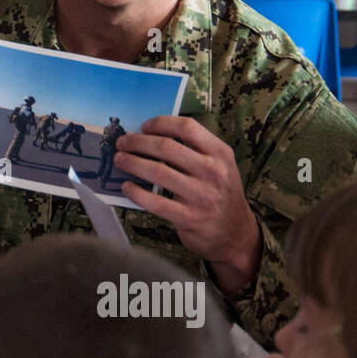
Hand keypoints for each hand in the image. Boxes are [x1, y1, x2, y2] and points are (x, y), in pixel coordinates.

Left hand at [113, 116, 259, 292]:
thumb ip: (196, 150)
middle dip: (138, 142)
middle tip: (122, 143)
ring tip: (119, 160)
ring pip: (157, 172)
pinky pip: (155, 201)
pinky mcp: (189, 217)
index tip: (144, 126)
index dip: (161, 123)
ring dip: (132, 163)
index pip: (187, 128)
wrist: (237, 234)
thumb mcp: (221, 166)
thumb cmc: (221, 194)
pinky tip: (127, 186)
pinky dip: (136, 192)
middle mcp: (213, 172)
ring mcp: (201, 195)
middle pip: (166, 147)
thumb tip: (153, 136)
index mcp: (220, 153)